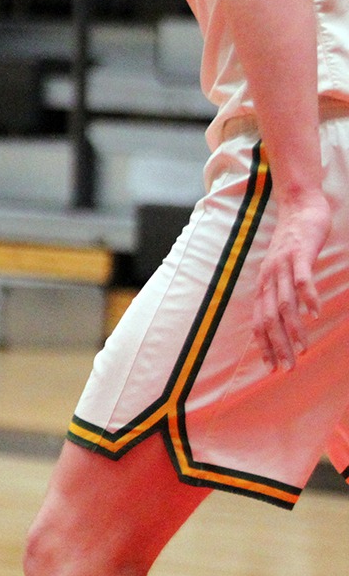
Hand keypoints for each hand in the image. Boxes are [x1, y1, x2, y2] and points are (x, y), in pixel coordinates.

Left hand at [252, 190, 330, 369]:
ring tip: (303, 349)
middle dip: (277, 346)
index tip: (271, 367)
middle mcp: (268, 278)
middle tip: (287, 369)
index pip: (259, 322)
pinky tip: (316, 312)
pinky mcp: (299, 254)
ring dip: (293, 329)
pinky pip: (301, 279)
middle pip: (268, 319)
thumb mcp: (282, 270)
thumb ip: (283, 291)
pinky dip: (308, 297)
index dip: (264, 346)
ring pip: (284, 304)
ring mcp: (282, 266)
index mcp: (264, 285)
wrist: (299, 206)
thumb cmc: (294, 242)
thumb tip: (289, 317)